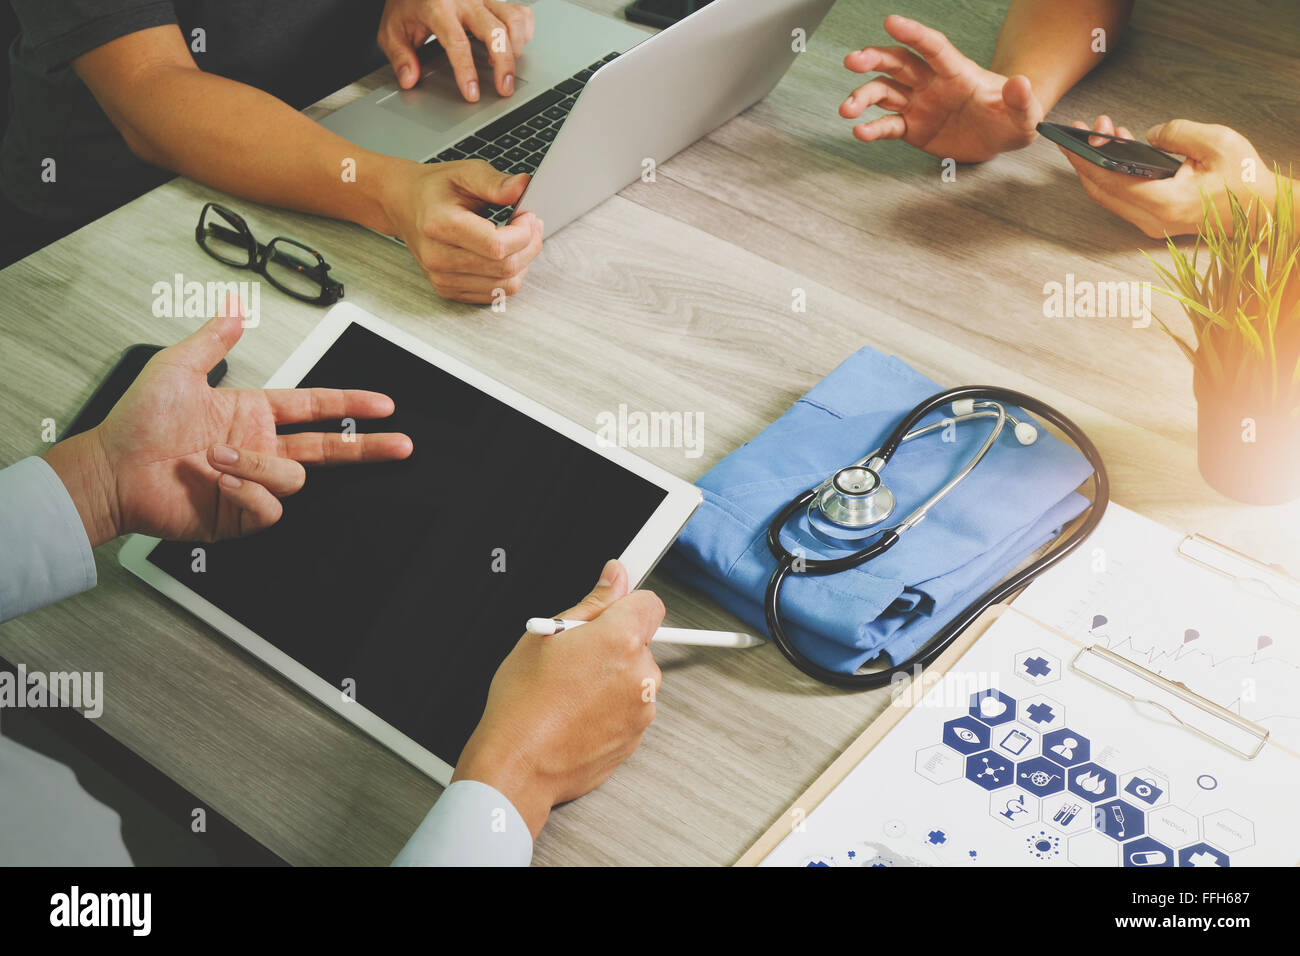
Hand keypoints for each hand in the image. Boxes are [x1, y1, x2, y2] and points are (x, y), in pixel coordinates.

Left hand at [44, 305, 412, 546]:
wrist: (113, 472)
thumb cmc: (137, 425)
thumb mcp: (175, 367)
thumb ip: (211, 339)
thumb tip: (232, 309)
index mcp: (254, 415)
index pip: (316, 408)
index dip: (350, 405)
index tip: (382, 405)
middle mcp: (260, 449)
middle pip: (330, 450)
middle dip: (368, 447)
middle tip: (401, 445)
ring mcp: (254, 484)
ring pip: (294, 478)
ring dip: (254, 465)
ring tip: (214, 457)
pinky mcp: (242, 515)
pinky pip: (270, 508)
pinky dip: (246, 494)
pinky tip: (219, 483)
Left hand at [378, 0, 534, 100]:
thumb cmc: (408, 4)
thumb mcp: (392, 30)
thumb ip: (400, 56)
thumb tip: (410, 79)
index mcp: (438, 7)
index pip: (458, 42)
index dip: (466, 71)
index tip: (472, 93)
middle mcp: (464, 0)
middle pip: (495, 32)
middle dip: (504, 64)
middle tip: (504, 89)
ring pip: (512, 19)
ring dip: (515, 48)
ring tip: (507, 70)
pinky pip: (519, 12)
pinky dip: (524, 31)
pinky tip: (514, 48)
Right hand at [381, 159, 543, 302]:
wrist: (405, 205)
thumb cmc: (434, 190)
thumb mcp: (464, 172)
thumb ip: (494, 181)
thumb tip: (521, 187)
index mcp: (440, 226)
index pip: (497, 246)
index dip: (524, 233)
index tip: (529, 216)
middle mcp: (438, 258)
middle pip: (505, 268)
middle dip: (529, 246)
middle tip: (531, 226)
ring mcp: (442, 279)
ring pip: (504, 286)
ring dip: (523, 262)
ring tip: (521, 239)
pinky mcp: (448, 290)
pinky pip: (494, 295)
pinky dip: (509, 276)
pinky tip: (507, 255)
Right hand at [453, 559, 664, 837]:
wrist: (518, 765)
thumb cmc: (523, 704)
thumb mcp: (545, 635)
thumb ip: (592, 602)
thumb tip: (615, 576)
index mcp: (621, 639)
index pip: (650, 604)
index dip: (626, 605)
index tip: (608, 613)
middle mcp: (640, 674)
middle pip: (639, 644)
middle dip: (612, 646)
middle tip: (573, 658)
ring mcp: (641, 709)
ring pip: (633, 678)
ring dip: (611, 680)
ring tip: (569, 691)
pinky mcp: (635, 737)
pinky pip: (628, 709)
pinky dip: (609, 709)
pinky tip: (575, 714)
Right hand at [841, 15, 1042, 162]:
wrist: (999, 138)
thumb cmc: (1012, 119)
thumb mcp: (1024, 114)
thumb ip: (1021, 100)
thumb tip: (1021, 83)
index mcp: (957, 72)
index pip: (932, 47)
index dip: (914, 34)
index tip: (891, 22)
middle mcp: (931, 83)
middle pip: (898, 63)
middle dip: (874, 59)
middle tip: (853, 60)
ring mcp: (918, 104)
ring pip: (885, 93)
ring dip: (863, 96)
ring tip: (846, 109)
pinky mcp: (912, 128)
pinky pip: (887, 126)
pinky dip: (872, 129)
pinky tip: (859, 132)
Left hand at [1058, 116, 1270, 237]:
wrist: (1264, 211)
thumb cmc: (1246, 179)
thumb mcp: (1217, 143)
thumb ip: (1177, 133)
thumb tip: (1147, 135)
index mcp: (1166, 203)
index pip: (1110, 181)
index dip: (1086, 159)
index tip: (1070, 139)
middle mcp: (1152, 220)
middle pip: (1101, 191)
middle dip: (1086, 158)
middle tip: (1084, 128)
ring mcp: (1152, 224)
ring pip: (1110, 195)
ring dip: (1100, 165)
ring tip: (1104, 132)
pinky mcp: (1156, 220)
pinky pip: (1124, 197)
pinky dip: (1115, 174)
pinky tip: (1119, 149)